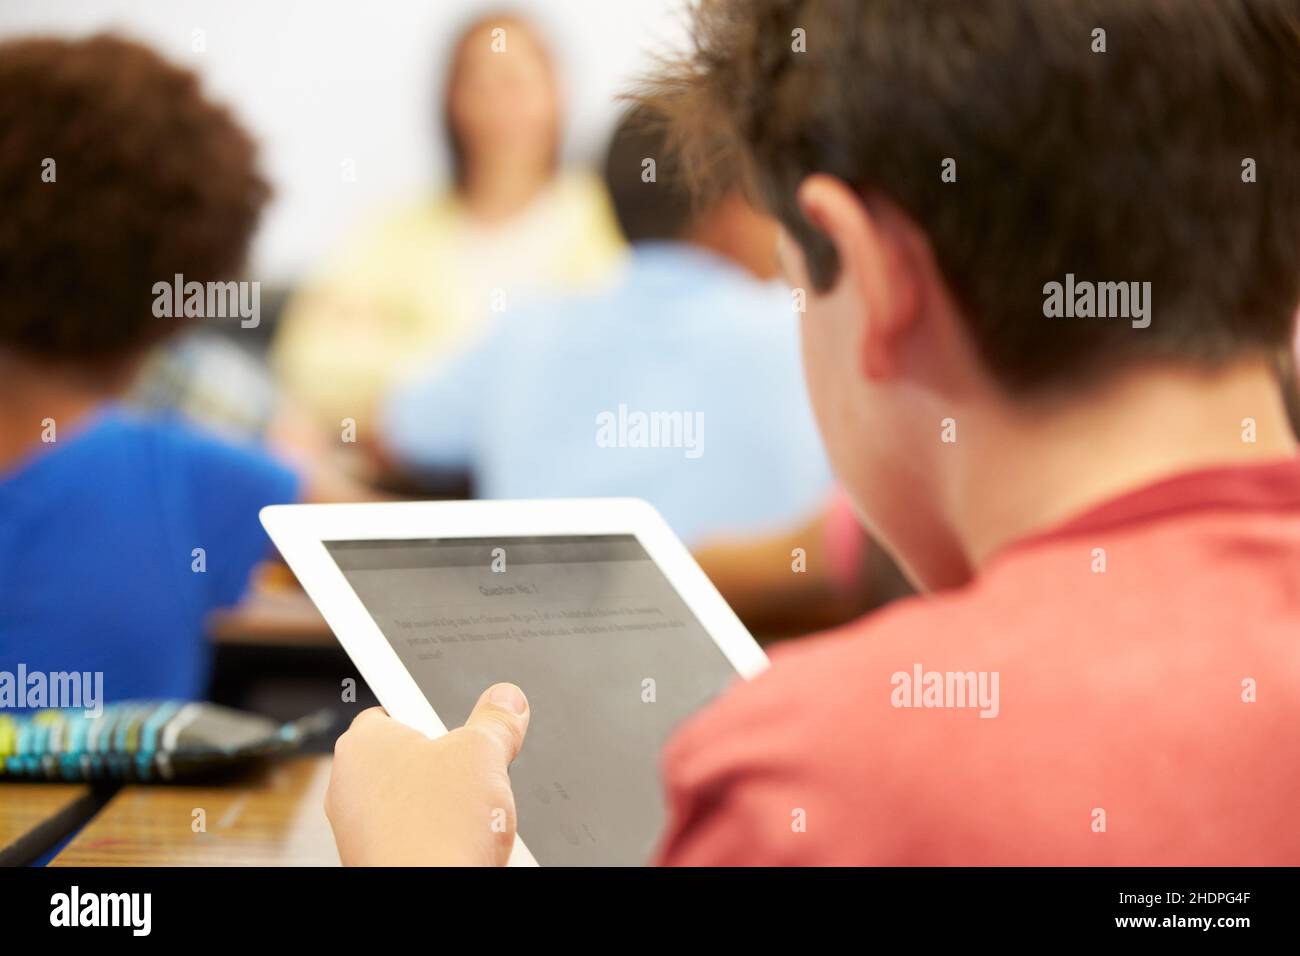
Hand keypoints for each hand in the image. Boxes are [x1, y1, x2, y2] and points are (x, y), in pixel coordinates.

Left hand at [325, 683, 529, 865]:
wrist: (430, 897)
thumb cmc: (436, 831)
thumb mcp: (483, 754)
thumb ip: (496, 719)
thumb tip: (507, 700)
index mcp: (362, 743)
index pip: (396, 707)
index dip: (434, 712)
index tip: (459, 721)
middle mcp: (349, 784)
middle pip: (410, 756)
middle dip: (447, 764)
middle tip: (475, 773)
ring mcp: (358, 828)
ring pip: (413, 799)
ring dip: (445, 803)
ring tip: (472, 814)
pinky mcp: (375, 859)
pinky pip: (412, 835)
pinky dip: (438, 837)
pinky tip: (462, 844)